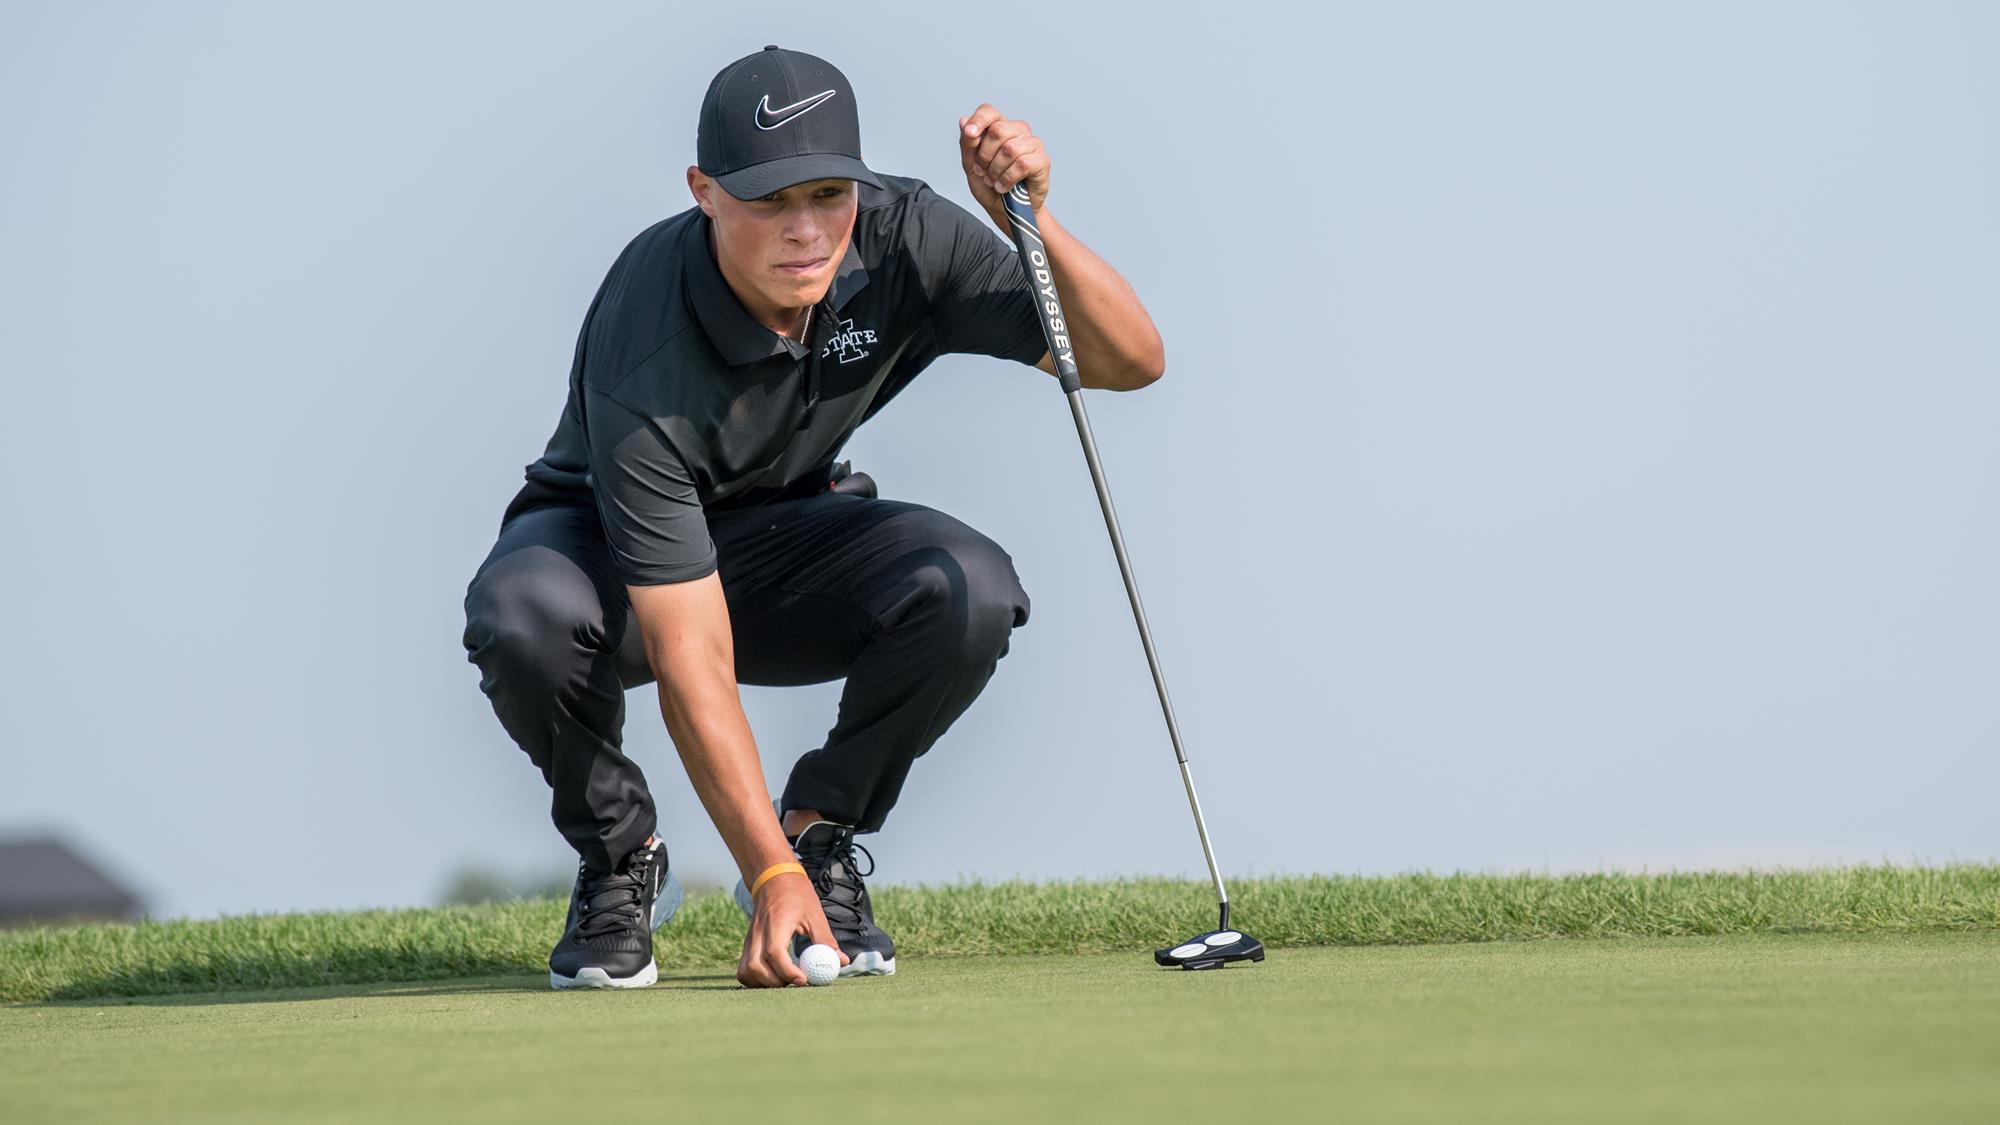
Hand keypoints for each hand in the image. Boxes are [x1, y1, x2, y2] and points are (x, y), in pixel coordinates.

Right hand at [736, 872, 847, 987]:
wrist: (773, 878)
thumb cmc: (796, 895)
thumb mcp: (815, 914)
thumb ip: (826, 940)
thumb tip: (842, 962)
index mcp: (775, 923)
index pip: (774, 953)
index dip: (788, 971)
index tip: (804, 979)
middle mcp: (758, 933)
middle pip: (755, 968)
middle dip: (777, 981)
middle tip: (797, 980)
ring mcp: (749, 940)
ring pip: (746, 972)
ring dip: (765, 983)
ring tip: (786, 979)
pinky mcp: (747, 945)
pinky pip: (744, 970)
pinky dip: (756, 980)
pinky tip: (773, 977)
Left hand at [959, 104, 1049, 218]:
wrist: (1006, 211)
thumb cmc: (990, 187)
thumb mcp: (971, 166)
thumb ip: (967, 144)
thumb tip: (964, 121)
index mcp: (1000, 127)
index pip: (989, 111)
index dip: (978, 120)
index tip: (970, 135)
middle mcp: (1018, 131)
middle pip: (997, 130)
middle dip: (984, 156)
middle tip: (983, 172)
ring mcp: (1033, 144)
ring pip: (1010, 149)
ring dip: (996, 170)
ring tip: (994, 181)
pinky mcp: (1042, 160)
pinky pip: (1022, 163)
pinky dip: (1008, 178)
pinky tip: (1005, 186)